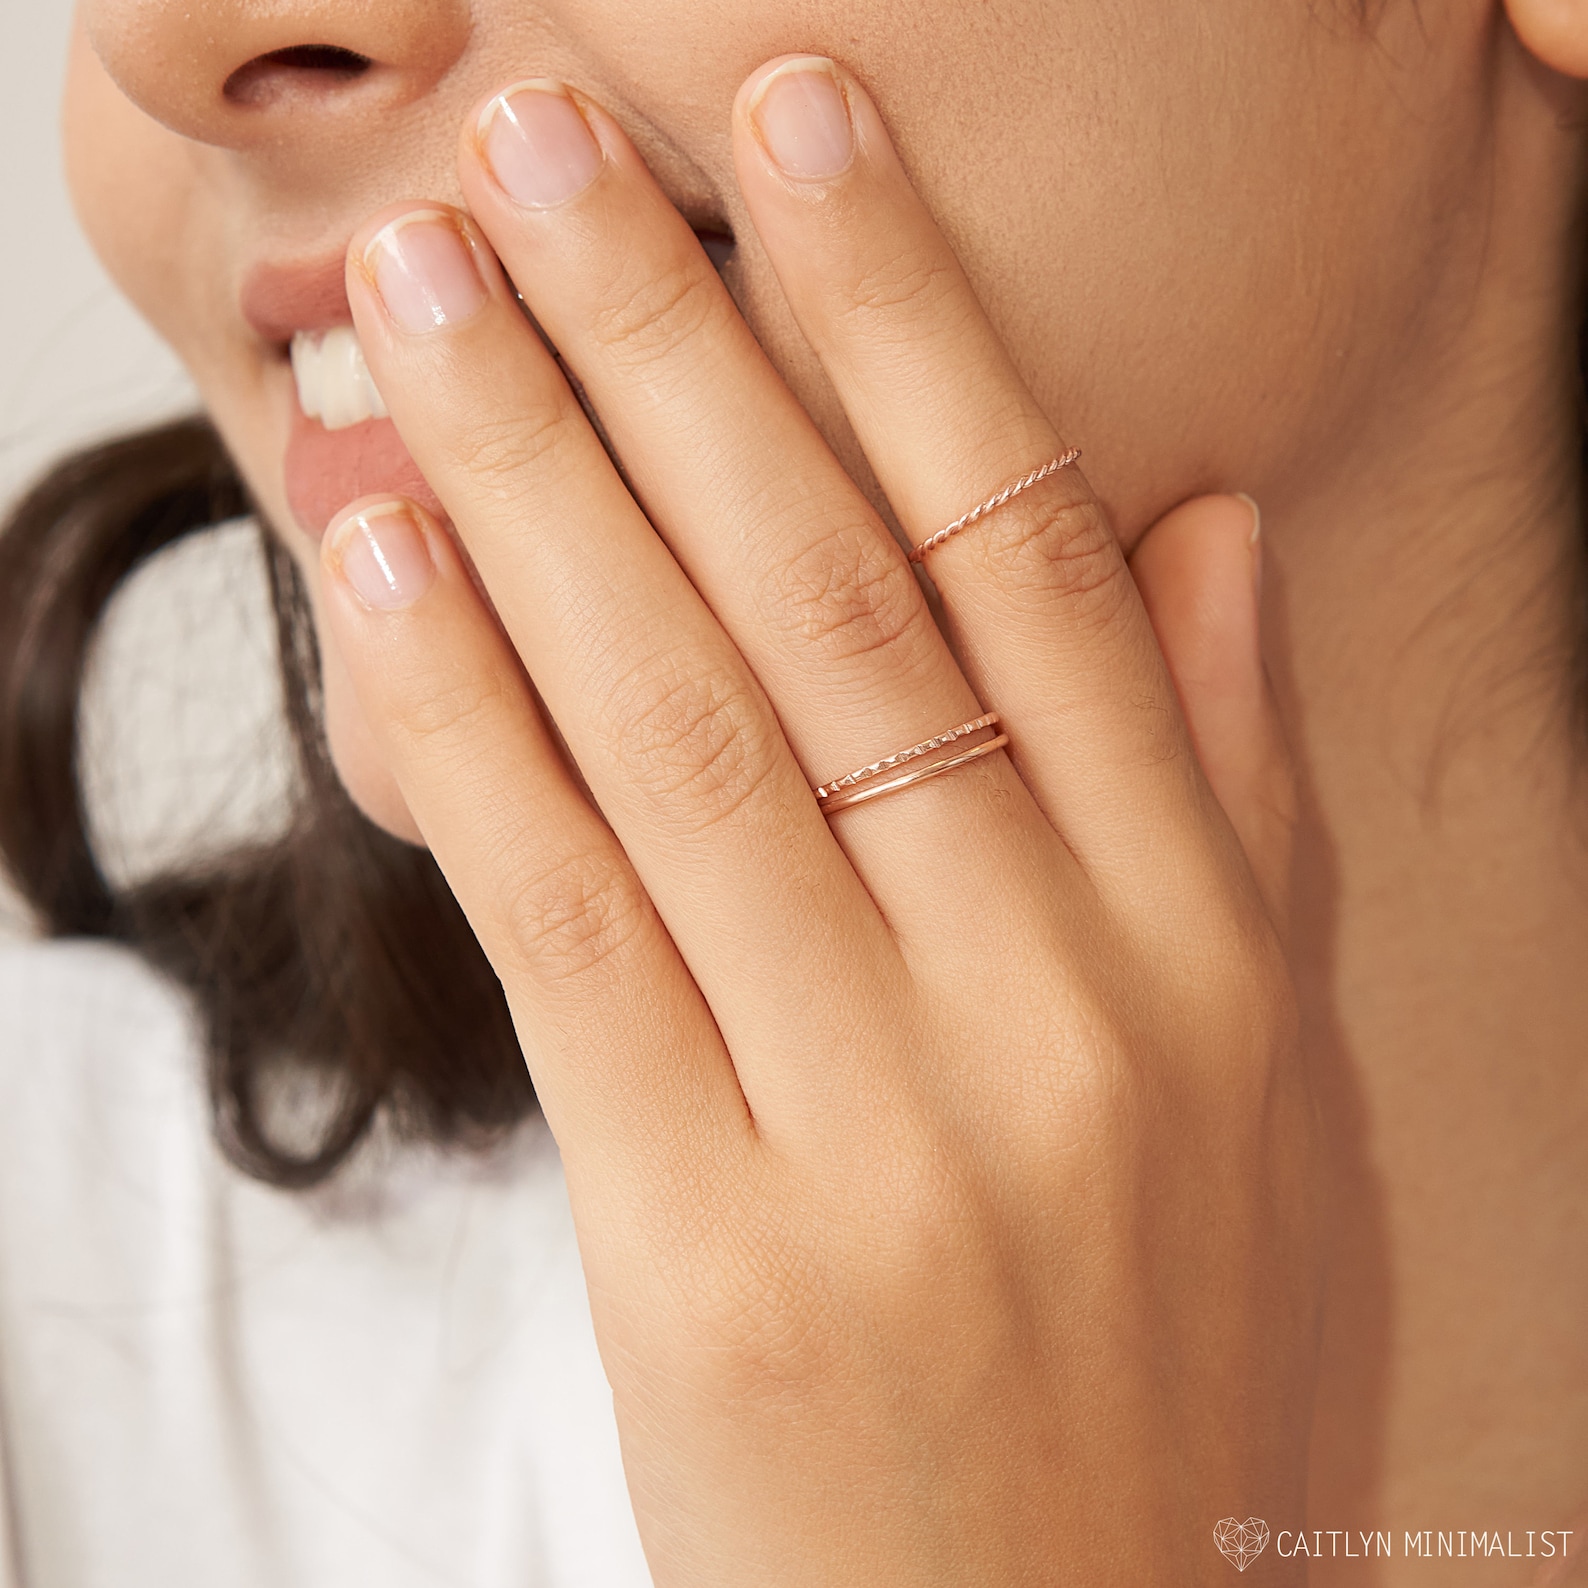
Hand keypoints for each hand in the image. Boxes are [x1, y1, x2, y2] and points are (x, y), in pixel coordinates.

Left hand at [319, 56, 1318, 1585]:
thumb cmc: (1140, 1340)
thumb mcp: (1246, 1062)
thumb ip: (1225, 785)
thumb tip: (1203, 530)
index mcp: (1194, 939)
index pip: (1035, 556)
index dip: (910, 321)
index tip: (802, 139)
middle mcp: (1055, 997)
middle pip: (839, 601)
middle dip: (677, 348)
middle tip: (547, 160)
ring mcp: (887, 1120)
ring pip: (689, 729)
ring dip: (537, 488)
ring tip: (429, 306)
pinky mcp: (716, 1243)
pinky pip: (572, 925)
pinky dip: (468, 729)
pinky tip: (386, 566)